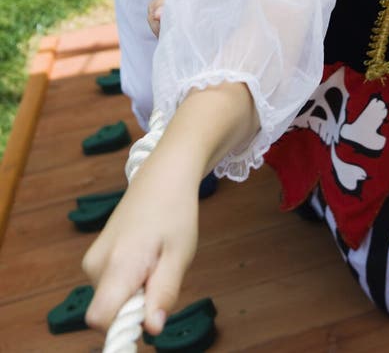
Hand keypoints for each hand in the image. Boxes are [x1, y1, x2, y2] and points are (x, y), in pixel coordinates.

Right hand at [82, 151, 198, 334]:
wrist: (162, 176)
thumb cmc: (175, 212)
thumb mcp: (179, 255)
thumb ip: (164, 293)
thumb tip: (152, 328)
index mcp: (117, 264)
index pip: (100, 319)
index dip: (125, 325)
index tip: (150, 309)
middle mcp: (96, 264)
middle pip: (110, 311)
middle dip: (137, 304)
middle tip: (162, 273)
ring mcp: (92, 259)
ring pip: (111, 299)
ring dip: (135, 291)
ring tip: (155, 260)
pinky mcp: (94, 256)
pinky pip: (110, 285)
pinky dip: (128, 280)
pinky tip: (145, 255)